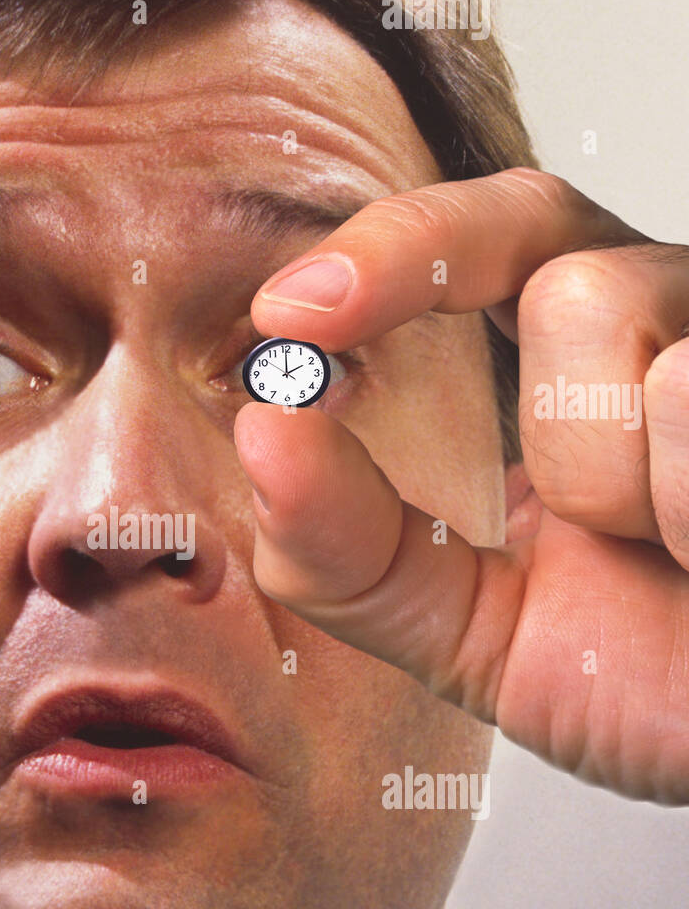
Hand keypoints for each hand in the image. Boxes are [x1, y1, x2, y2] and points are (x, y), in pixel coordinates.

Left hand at [235, 168, 688, 804]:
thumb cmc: (634, 670)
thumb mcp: (460, 622)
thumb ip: (350, 548)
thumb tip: (263, 433)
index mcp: (575, 355)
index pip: (484, 238)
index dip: (389, 253)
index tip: (286, 315)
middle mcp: (667, 323)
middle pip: (555, 258)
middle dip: (512, 371)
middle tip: (451, 423)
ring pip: (614, 319)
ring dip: (612, 488)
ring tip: (666, 554)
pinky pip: (687, 395)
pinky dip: (679, 515)